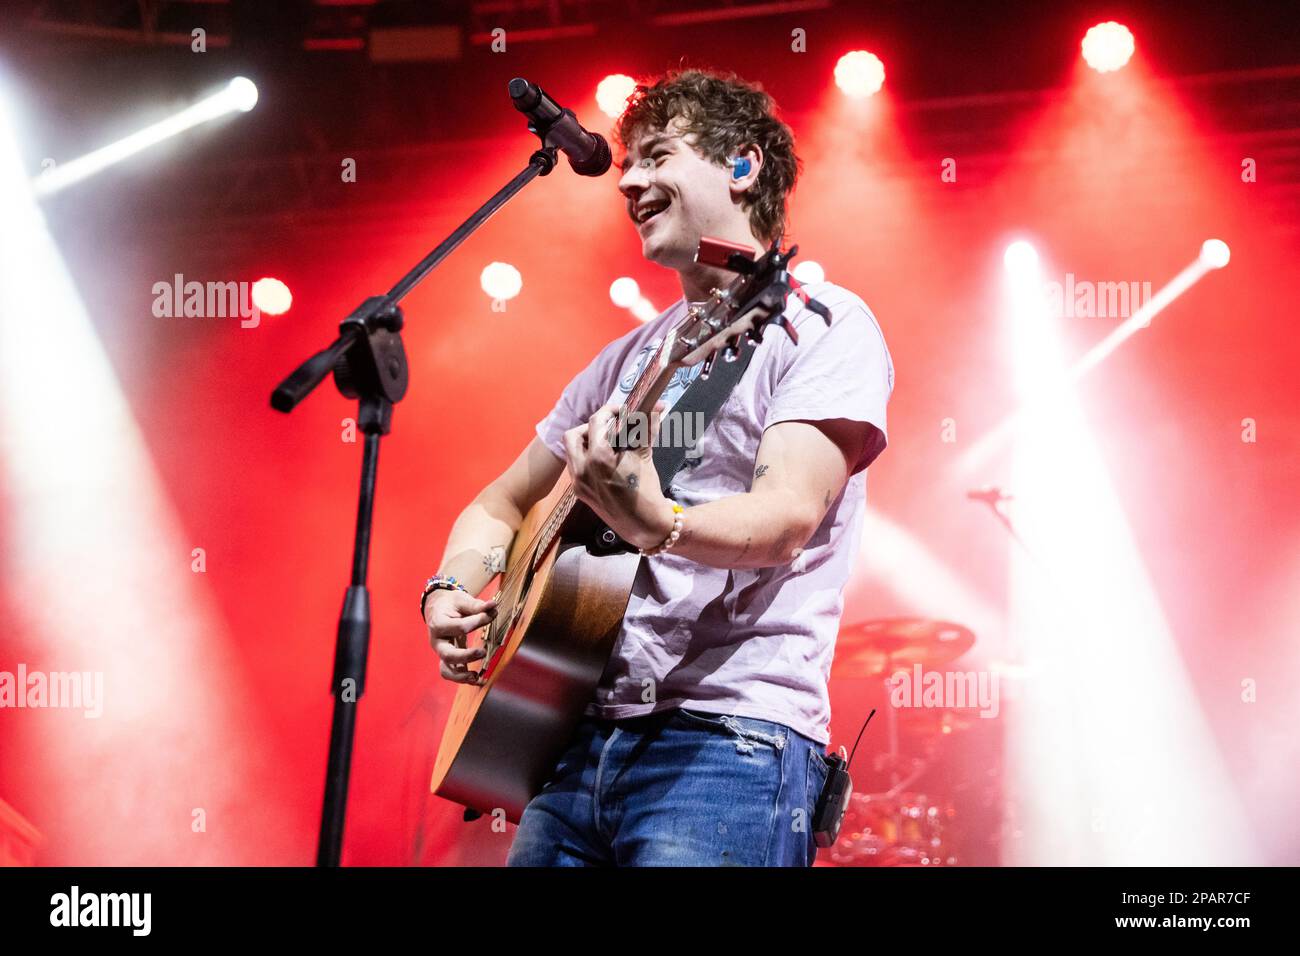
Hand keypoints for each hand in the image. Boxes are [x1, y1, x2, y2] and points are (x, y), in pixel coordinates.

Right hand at [425, 589, 498, 684]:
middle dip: (466, 656)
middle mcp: (437, 641)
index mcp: (439, 624)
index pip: (460, 627)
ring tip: (477, 676)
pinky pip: (453, 673)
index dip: (477, 621)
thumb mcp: (461, 600)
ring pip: (446, 670)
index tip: (490, 615)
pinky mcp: (448, 659)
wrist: (437, 608)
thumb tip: (493, 606)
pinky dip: (465, 679)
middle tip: (482, 652)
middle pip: (448, 655)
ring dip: (462, 676)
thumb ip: (476, 605)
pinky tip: (480, 680)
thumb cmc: (451, 604)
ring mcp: (441, 653)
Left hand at [563, 402, 673, 550]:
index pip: (597, 421)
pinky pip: (575, 466)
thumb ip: (646, 427)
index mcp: (598, 457)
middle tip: (609, 428)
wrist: (642, 524)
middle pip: (574, 434)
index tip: (620, 411)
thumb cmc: (646, 490)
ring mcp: (578, 481)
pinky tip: (603, 461)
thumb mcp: (645, 455)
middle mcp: (583, 468)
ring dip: (585, 442)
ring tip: (606, 444)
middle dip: (591, 427)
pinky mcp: (579, 491)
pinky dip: (586, 458)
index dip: (609, 411)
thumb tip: (657, 406)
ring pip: (571, 450)